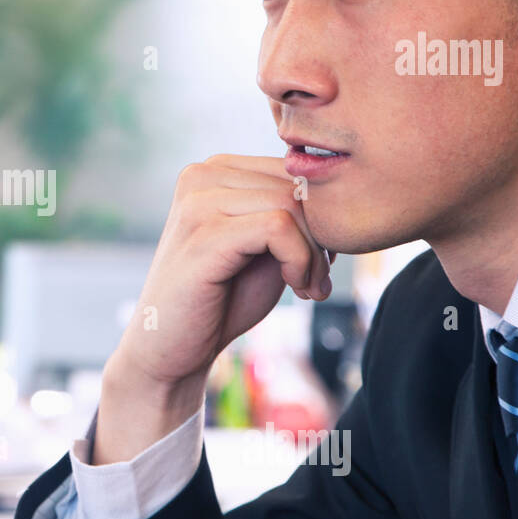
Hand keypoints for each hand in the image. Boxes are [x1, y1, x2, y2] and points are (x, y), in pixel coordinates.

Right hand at [96, 154, 330, 462]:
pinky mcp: (204, 233)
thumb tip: (346, 197)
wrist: (170, 350)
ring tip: (309, 287)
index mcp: (215, 170)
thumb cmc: (221, 300)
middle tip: (318, 281)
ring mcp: (198, 201)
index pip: (294, 169)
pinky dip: (301, 261)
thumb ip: (295, 216)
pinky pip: (278, 227)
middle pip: (296, 183)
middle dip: (322, 236)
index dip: (320, 216)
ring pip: (292, 204)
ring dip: (316, 254)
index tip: (318, 262)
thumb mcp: (266, 248)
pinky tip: (298, 288)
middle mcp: (201, 174)